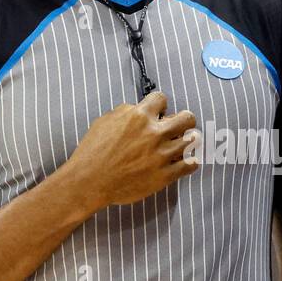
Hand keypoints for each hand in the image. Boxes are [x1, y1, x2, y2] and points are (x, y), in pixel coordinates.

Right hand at [68, 91, 199, 206]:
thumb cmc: (93, 152)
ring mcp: (162, 155)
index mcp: (139, 116)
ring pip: (192, 140)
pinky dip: (190, 162)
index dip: (160, 106)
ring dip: (187, 141)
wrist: (89, 182)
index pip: (162, 98)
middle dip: (184, 120)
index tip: (159, 113)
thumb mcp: (105, 121)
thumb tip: (139, 110)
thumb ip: (126, 112)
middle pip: (187, 118)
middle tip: (178, 127)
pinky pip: (191, 164)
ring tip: (181, 145)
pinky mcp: (165, 175)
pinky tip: (184, 162)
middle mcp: (154, 133)